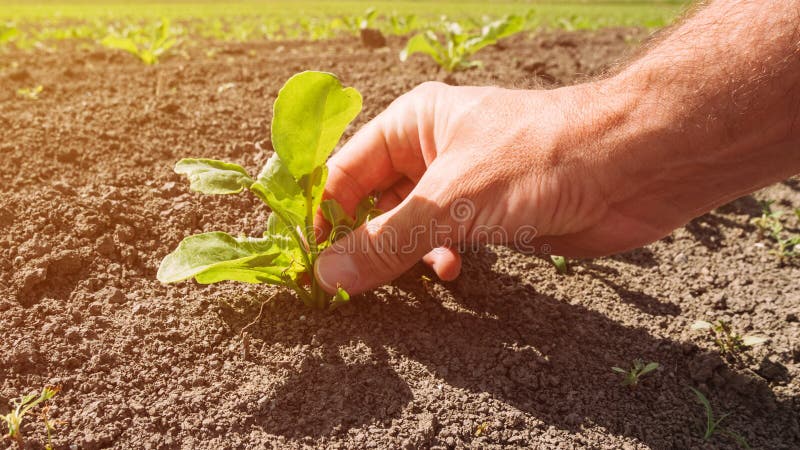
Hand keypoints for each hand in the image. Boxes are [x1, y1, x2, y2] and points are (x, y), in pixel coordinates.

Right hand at [313, 80, 671, 294]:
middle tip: (345, 284)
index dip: (324, 214)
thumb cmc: (538, 159)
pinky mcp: (491, 214)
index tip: (309, 261)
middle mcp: (432, 151)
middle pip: (373, 200)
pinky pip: (446, 241)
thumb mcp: (449, 202)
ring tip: (402, 279)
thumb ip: (385, 240)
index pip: (344, 171)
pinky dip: (440, 259)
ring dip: (402, 255)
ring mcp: (463, 184)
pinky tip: (451, 272)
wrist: (629, 167)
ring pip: (409, 225)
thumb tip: (328, 274)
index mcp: (411, 124)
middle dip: (362, 240)